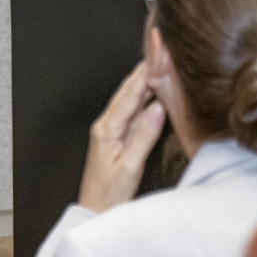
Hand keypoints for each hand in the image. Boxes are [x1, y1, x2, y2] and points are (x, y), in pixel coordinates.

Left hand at [78, 62, 166, 213]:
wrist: (95, 210)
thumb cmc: (109, 194)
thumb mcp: (130, 167)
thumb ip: (144, 136)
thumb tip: (158, 108)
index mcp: (107, 129)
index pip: (130, 94)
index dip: (145, 71)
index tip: (157, 51)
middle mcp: (107, 125)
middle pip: (129, 90)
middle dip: (145, 68)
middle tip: (161, 47)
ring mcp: (111, 129)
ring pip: (131, 98)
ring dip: (146, 80)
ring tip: (161, 61)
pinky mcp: (117, 136)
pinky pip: (133, 111)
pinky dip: (145, 97)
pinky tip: (156, 91)